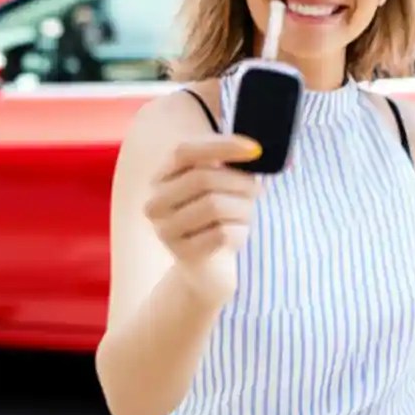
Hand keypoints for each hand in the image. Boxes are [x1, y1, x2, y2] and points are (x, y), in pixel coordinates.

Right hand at [144, 135, 263, 303]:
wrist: (209, 269)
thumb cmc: (218, 218)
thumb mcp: (220, 185)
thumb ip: (228, 164)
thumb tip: (253, 149)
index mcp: (163, 176)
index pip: (186, 151)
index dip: (221, 146)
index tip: (255, 149)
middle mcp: (156, 201)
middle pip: (203, 177)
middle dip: (239, 181)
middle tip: (258, 189)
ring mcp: (164, 229)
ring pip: (214, 205)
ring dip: (243, 207)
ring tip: (247, 213)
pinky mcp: (181, 253)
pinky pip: (222, 233)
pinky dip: (240, 231)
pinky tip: (238, 234)